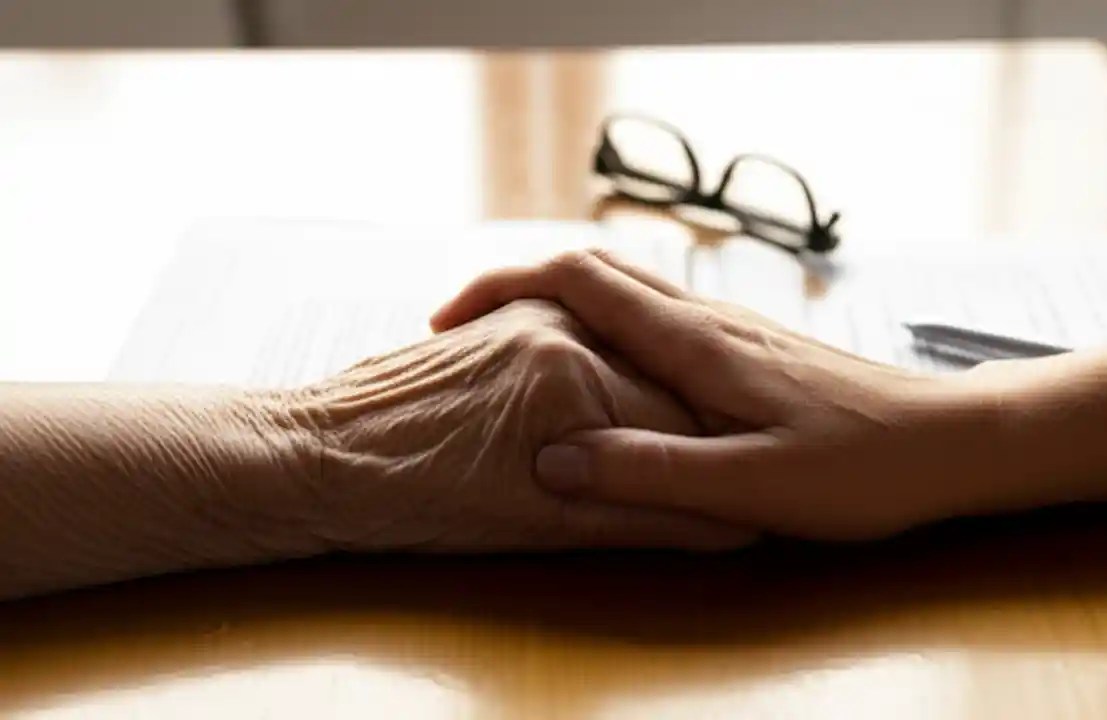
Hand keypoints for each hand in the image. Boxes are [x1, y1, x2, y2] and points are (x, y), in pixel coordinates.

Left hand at [288, 299, 750, 551]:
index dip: (713, 469)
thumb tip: (732, 527)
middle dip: (689, 434)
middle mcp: (557, 329)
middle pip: (660, 382)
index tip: (743, 498)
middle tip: (715, 477)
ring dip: (654, 401)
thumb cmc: (414, 501)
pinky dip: (611, 377)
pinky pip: (587, 339)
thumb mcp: (540, 527)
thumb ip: (640, 517)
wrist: (316, 457)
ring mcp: (531, 316)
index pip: (678, 424)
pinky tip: (608, 414)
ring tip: (663, 451)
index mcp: (571, 378)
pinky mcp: (512, 319)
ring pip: (628, 356)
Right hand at [431, 250, 1014, 540]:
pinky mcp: (752, 350)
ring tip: (520, 352)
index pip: (579, 278)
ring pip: (629, 290)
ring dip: (563, 306)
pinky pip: (659, 318)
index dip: (504, 286)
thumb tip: (552, 457)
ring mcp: (733, 329)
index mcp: (696, 342)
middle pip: (597, 269)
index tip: (449, 321)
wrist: (951, 443)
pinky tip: (609, 377)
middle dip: (521, 287)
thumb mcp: (751, 488)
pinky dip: (609, 330)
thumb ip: (651, 472)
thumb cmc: (863, 467)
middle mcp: (709, 319)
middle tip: (469, 332)